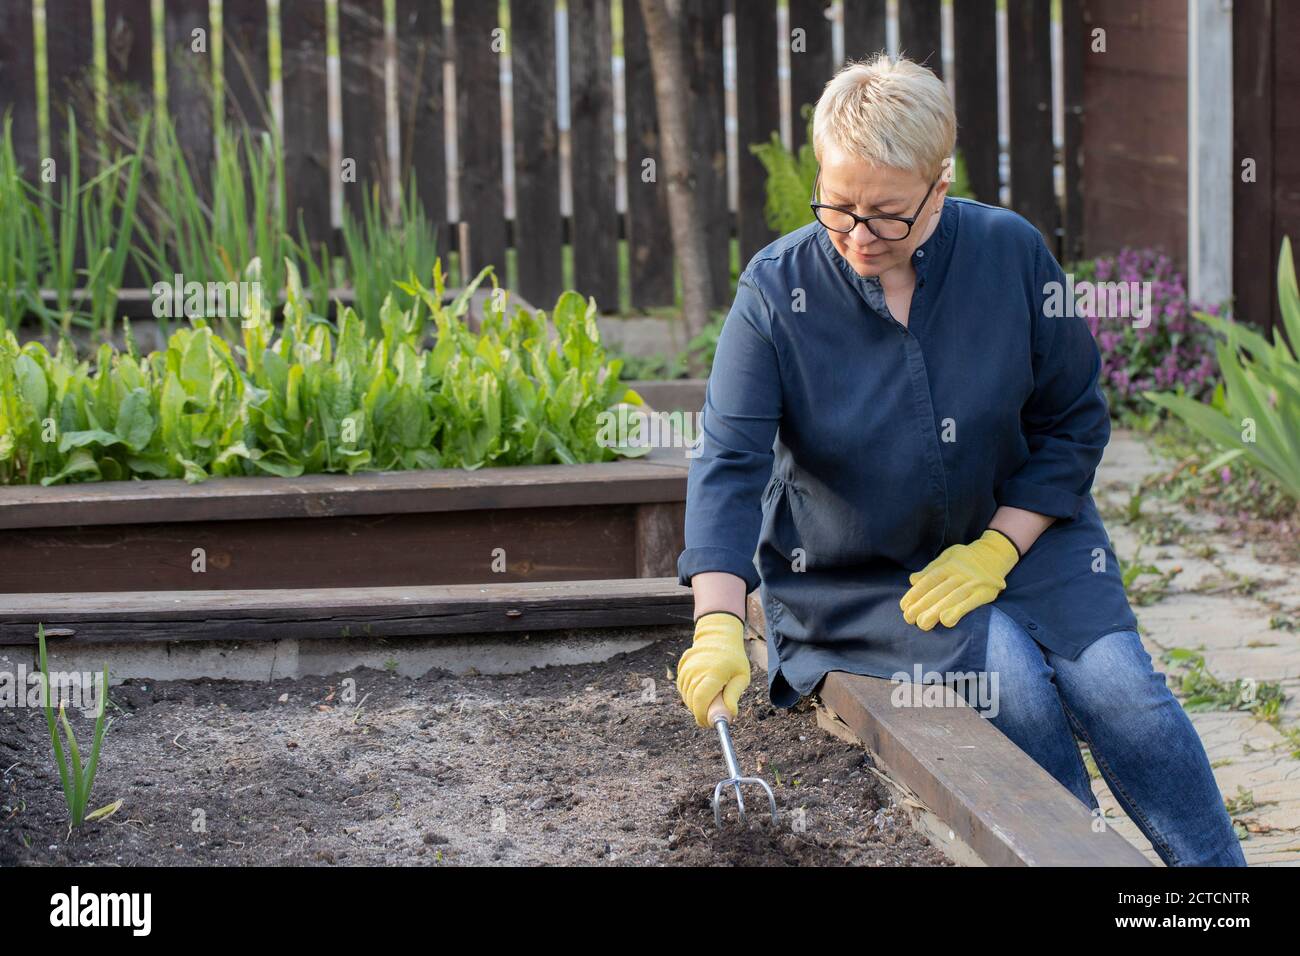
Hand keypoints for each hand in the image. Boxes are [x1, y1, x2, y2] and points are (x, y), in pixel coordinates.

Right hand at [676, 611, 750, 727]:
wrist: (718, 636)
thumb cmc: (734, 658)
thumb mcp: (741, 676)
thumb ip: (734, 694)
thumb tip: (730, 714)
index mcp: (712, 673)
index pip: (700, 700)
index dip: (702, 716)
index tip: (708, 723)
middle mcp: (696, 670)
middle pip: (692, 700)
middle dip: (699, 713)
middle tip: (710, 717)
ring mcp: (687, 668)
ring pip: (685, 695)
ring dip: (694, 703)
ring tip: (707, 702)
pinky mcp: (682, 667)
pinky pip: (682, 687)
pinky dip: (689, 693)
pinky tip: (700, 691)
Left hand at [900, 529, 1019, 630]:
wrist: (996, 554)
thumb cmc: (966, 558)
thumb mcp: (948, 556)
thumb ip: (930, 569)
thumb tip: (912, 580)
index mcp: (949, 565)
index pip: (928, 580)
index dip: (915, 594)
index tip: (904, 606)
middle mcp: (960, 574)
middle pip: (938, 591)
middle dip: (921, 606)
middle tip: (909, 618)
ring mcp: (973, 583)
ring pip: (951, 598)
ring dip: (935, 612)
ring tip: (922, 624)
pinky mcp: (985, 593)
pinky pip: (970, 604)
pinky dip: (958, 612)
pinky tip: (946, 622)